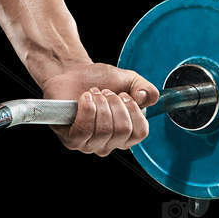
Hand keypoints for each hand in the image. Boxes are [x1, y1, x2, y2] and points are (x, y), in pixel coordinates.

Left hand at [38, 62, 160, 155]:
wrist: (73, 73)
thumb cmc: (98, 80)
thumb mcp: (128, 80)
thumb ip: (146, 89)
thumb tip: (145, 98)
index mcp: (126, 134)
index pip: (140, 133)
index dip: (133, 110)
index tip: (123, 95)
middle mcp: (109, 143)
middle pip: (123, 130)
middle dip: (115, 103)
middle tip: (106, 92)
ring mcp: (90, 144)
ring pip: (104, 130)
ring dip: (100, 103)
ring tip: (94, 94)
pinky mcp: (73, 140)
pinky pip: (84, 129)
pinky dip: (87, 107)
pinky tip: (85, 98)